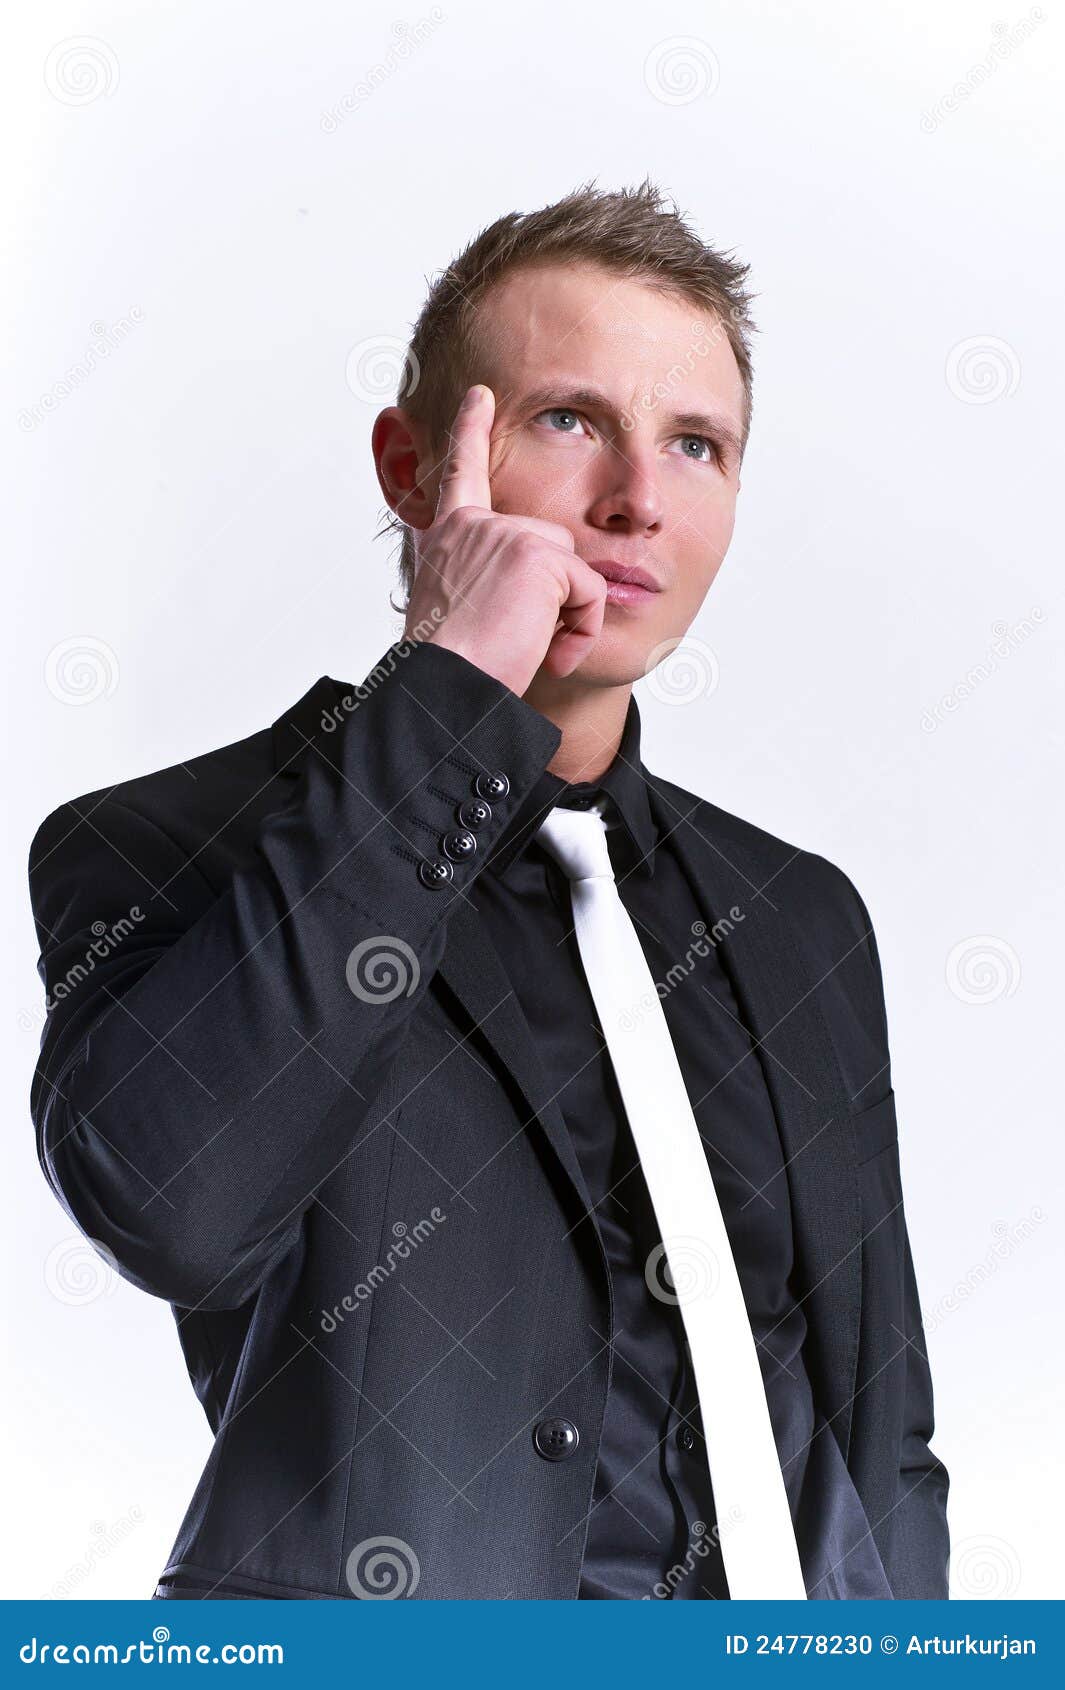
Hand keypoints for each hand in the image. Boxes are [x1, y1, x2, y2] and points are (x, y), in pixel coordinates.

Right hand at [403, 384, 605, 693]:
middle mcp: (473, 525)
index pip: (461, 472)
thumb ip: (482, 581)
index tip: (480, 394)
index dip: (470, 431)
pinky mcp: (539, 554)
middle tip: (517, 639)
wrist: (444, 688)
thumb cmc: (449, 666)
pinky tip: (547, 652)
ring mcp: (506, 533)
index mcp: (447, 535)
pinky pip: (591, 592)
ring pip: (574, 569)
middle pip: (551, 542)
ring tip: (527, 647)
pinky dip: (581, 631)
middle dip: (554, 596)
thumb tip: (522, 592)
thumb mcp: (456, 611)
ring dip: (567, 616)